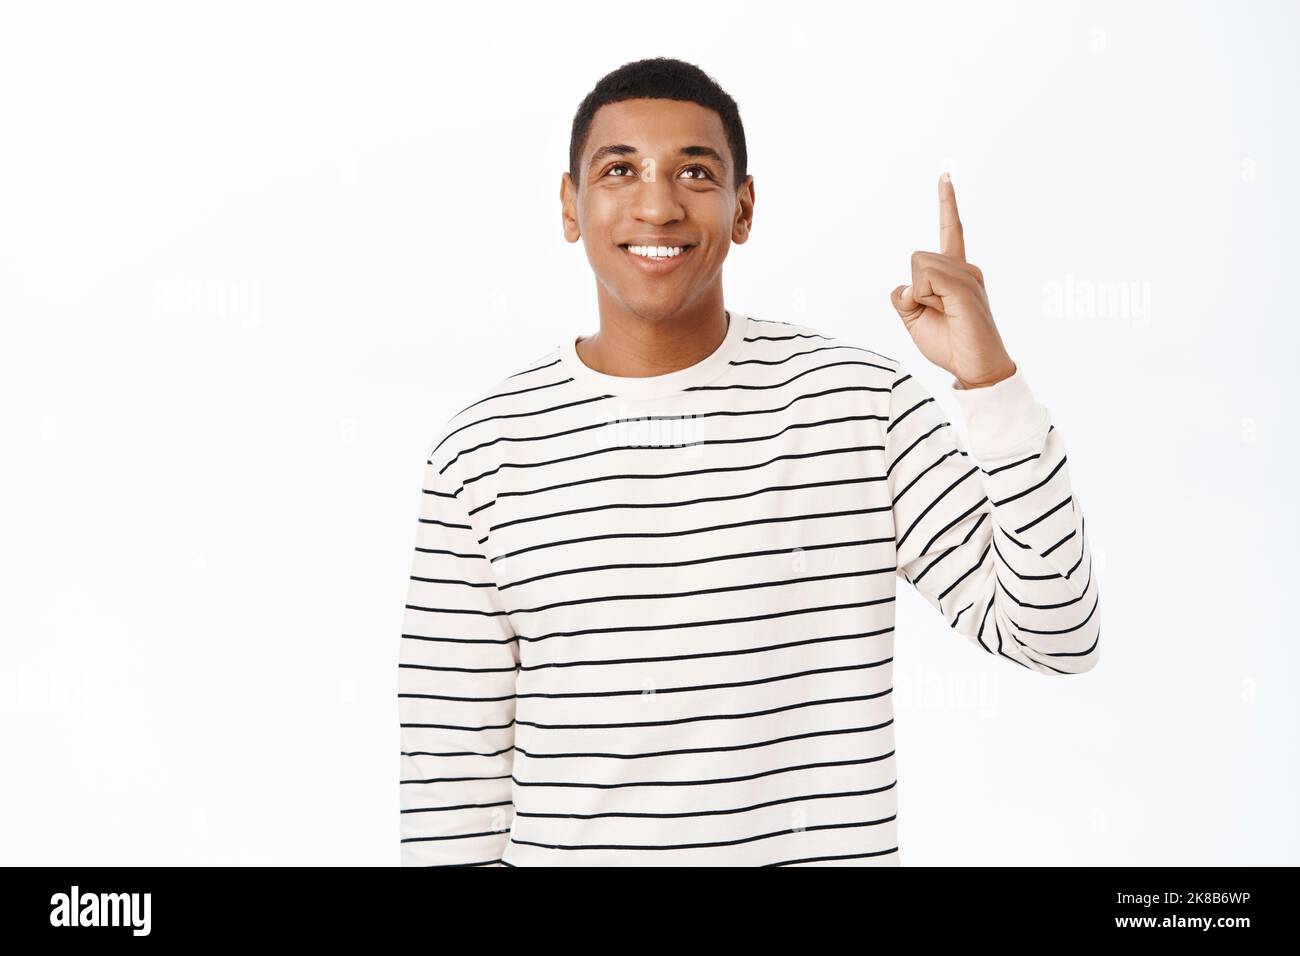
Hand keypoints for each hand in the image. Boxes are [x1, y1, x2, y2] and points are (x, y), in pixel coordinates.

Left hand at [890, 173, 1016, 388]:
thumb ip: (904, 296)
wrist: (976, 369)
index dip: (947, 203)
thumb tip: (904, 285)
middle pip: (917, 258)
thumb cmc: (950, 345)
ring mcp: (968, 276)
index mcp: (956, 273)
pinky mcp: (964, 288)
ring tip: (944, 315)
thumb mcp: (915, 319)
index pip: (950, 231)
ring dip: (919, 297)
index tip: (945, 176)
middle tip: (937, 314)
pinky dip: (923, 298)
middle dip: (913, 290)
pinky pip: (925, 279)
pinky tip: (944, 313)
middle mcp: (966, 268)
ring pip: (919, 266)